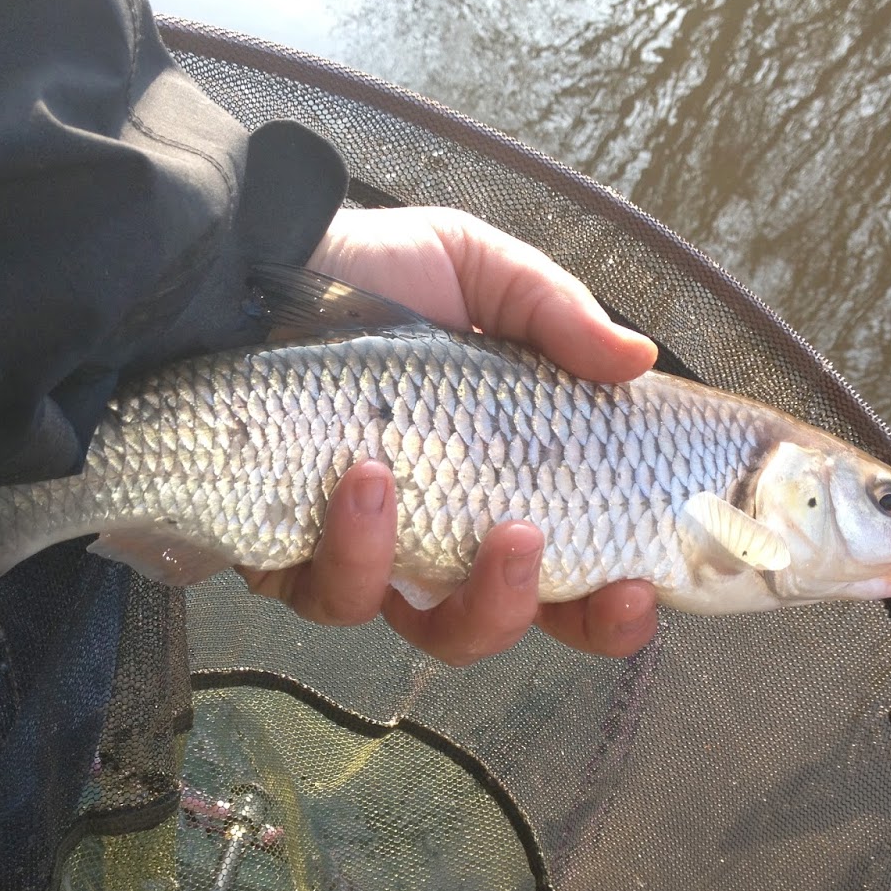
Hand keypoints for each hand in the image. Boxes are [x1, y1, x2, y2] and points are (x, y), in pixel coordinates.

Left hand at [239, 207, 660, 664]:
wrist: (250, 264)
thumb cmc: (372, 273)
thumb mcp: (477, 268)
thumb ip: (556, 313)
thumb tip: (638, 361)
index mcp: (501, 485)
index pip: (573, 577)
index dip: (611, 608)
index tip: (639, 584)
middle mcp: (438, 538)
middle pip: (492, 626)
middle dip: (518, 607)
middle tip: (527, 542)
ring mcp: (364, 556)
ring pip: (412, 626)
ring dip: (423, 574)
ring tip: (396, 478)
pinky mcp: (288, 557)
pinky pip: (326, 595)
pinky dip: (349, 547)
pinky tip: (354, 479)